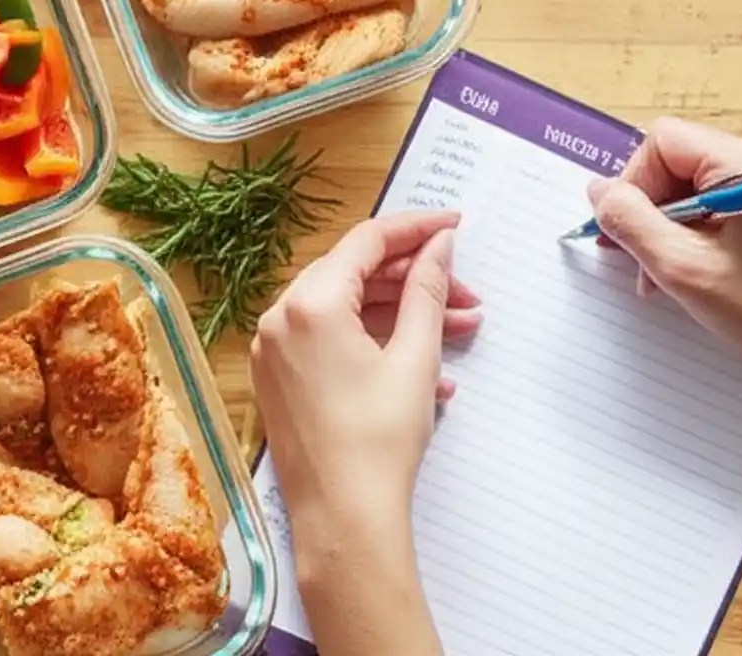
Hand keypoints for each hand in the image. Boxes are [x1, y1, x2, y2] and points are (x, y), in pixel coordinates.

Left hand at [249, 211, 478, 655]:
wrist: (343, 517)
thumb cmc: (378, 441)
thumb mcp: (414, 358)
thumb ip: (427, 290)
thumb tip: (439, 245)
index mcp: (310, 304)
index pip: (367, 241)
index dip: (416, 228)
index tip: (455, 225)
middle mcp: (280, 318)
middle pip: (355, 275)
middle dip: (417, 281)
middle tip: (468, 295)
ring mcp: (274, 350)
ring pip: (346, 310)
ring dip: (403, 315)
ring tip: (461, 331)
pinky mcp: (279, 378)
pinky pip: (330, 342)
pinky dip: (375, 344)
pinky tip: (427, 372)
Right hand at [589, 118, 741, 356]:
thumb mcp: (684, 269)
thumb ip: (631, 223)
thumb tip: (599, 193)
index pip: (664, 142)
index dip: (633, 182)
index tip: (623, 228)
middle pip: (678, 163)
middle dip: (648, 210)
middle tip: (638, 258)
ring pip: (693, 189)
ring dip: (668, 228)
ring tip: (664, 275)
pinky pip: (716, 207)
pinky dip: (694, 236)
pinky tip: (692, 271)